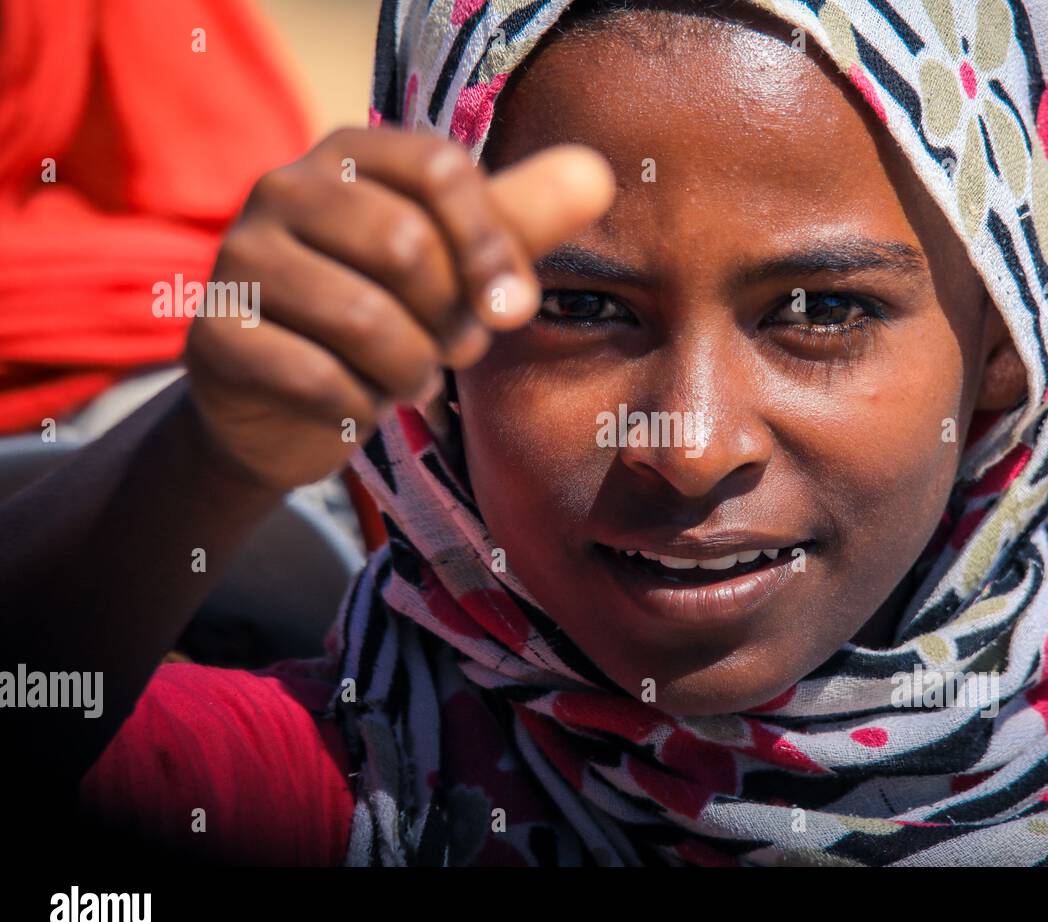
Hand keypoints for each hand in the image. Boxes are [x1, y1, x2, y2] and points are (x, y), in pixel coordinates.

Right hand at [184, 126, 615, 491]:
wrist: (285, 405)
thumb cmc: (385, 317)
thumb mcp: (456, 269)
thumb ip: (519, 222)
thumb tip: (598, 173)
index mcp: (351, 155)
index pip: (441, 169)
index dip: (493, 244)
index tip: (516, 308)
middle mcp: (284, 188)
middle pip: (407, 245)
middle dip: (449, 318)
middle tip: (450, 348)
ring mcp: (239, 257)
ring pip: (366, 318)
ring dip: (409, 369)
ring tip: (407, 375)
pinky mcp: (215, 333)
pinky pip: (317, 378)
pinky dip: (357, 408)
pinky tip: (354, 406)